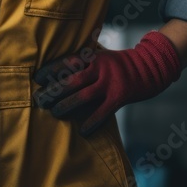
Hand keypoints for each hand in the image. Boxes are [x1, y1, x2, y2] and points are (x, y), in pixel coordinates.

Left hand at [33, 31, 182, 136]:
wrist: (149, 67)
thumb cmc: (118, 65)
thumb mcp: (101, 56)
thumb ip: (84, 62)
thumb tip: (58, 73)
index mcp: (92, 57)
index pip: (67, 62)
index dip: (51, 70)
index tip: (37, 78)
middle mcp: (99, 68)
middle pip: (71, 80)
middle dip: (53, 90)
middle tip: (39, 99)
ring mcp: (109, 82)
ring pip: (83, 95)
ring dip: (66, 105)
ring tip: (54, 112)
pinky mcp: (119, 96)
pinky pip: (102, 112)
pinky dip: (91, 122)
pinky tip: (82, 130)